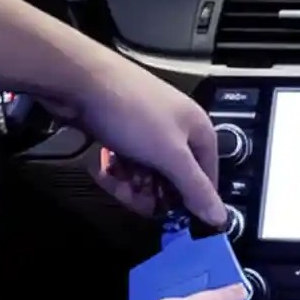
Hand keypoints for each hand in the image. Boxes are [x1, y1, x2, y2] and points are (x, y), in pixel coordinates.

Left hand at [47, 54, 224, 225]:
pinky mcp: (124, 134)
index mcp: (198, 131)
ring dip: (129, 184)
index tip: (169, 217)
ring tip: (112, 176)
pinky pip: (128, 164)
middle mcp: (177, 132)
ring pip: (147, 176)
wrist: (79, 81)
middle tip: (131, 193)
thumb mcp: (169, 155)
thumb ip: (194, 188)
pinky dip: (116, 170)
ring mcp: (149, 132)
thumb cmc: (132, 113)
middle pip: (173, 181)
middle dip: (150, 193)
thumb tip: (220, 218)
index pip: (207, 180)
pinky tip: (102, 167)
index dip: (189, 201)